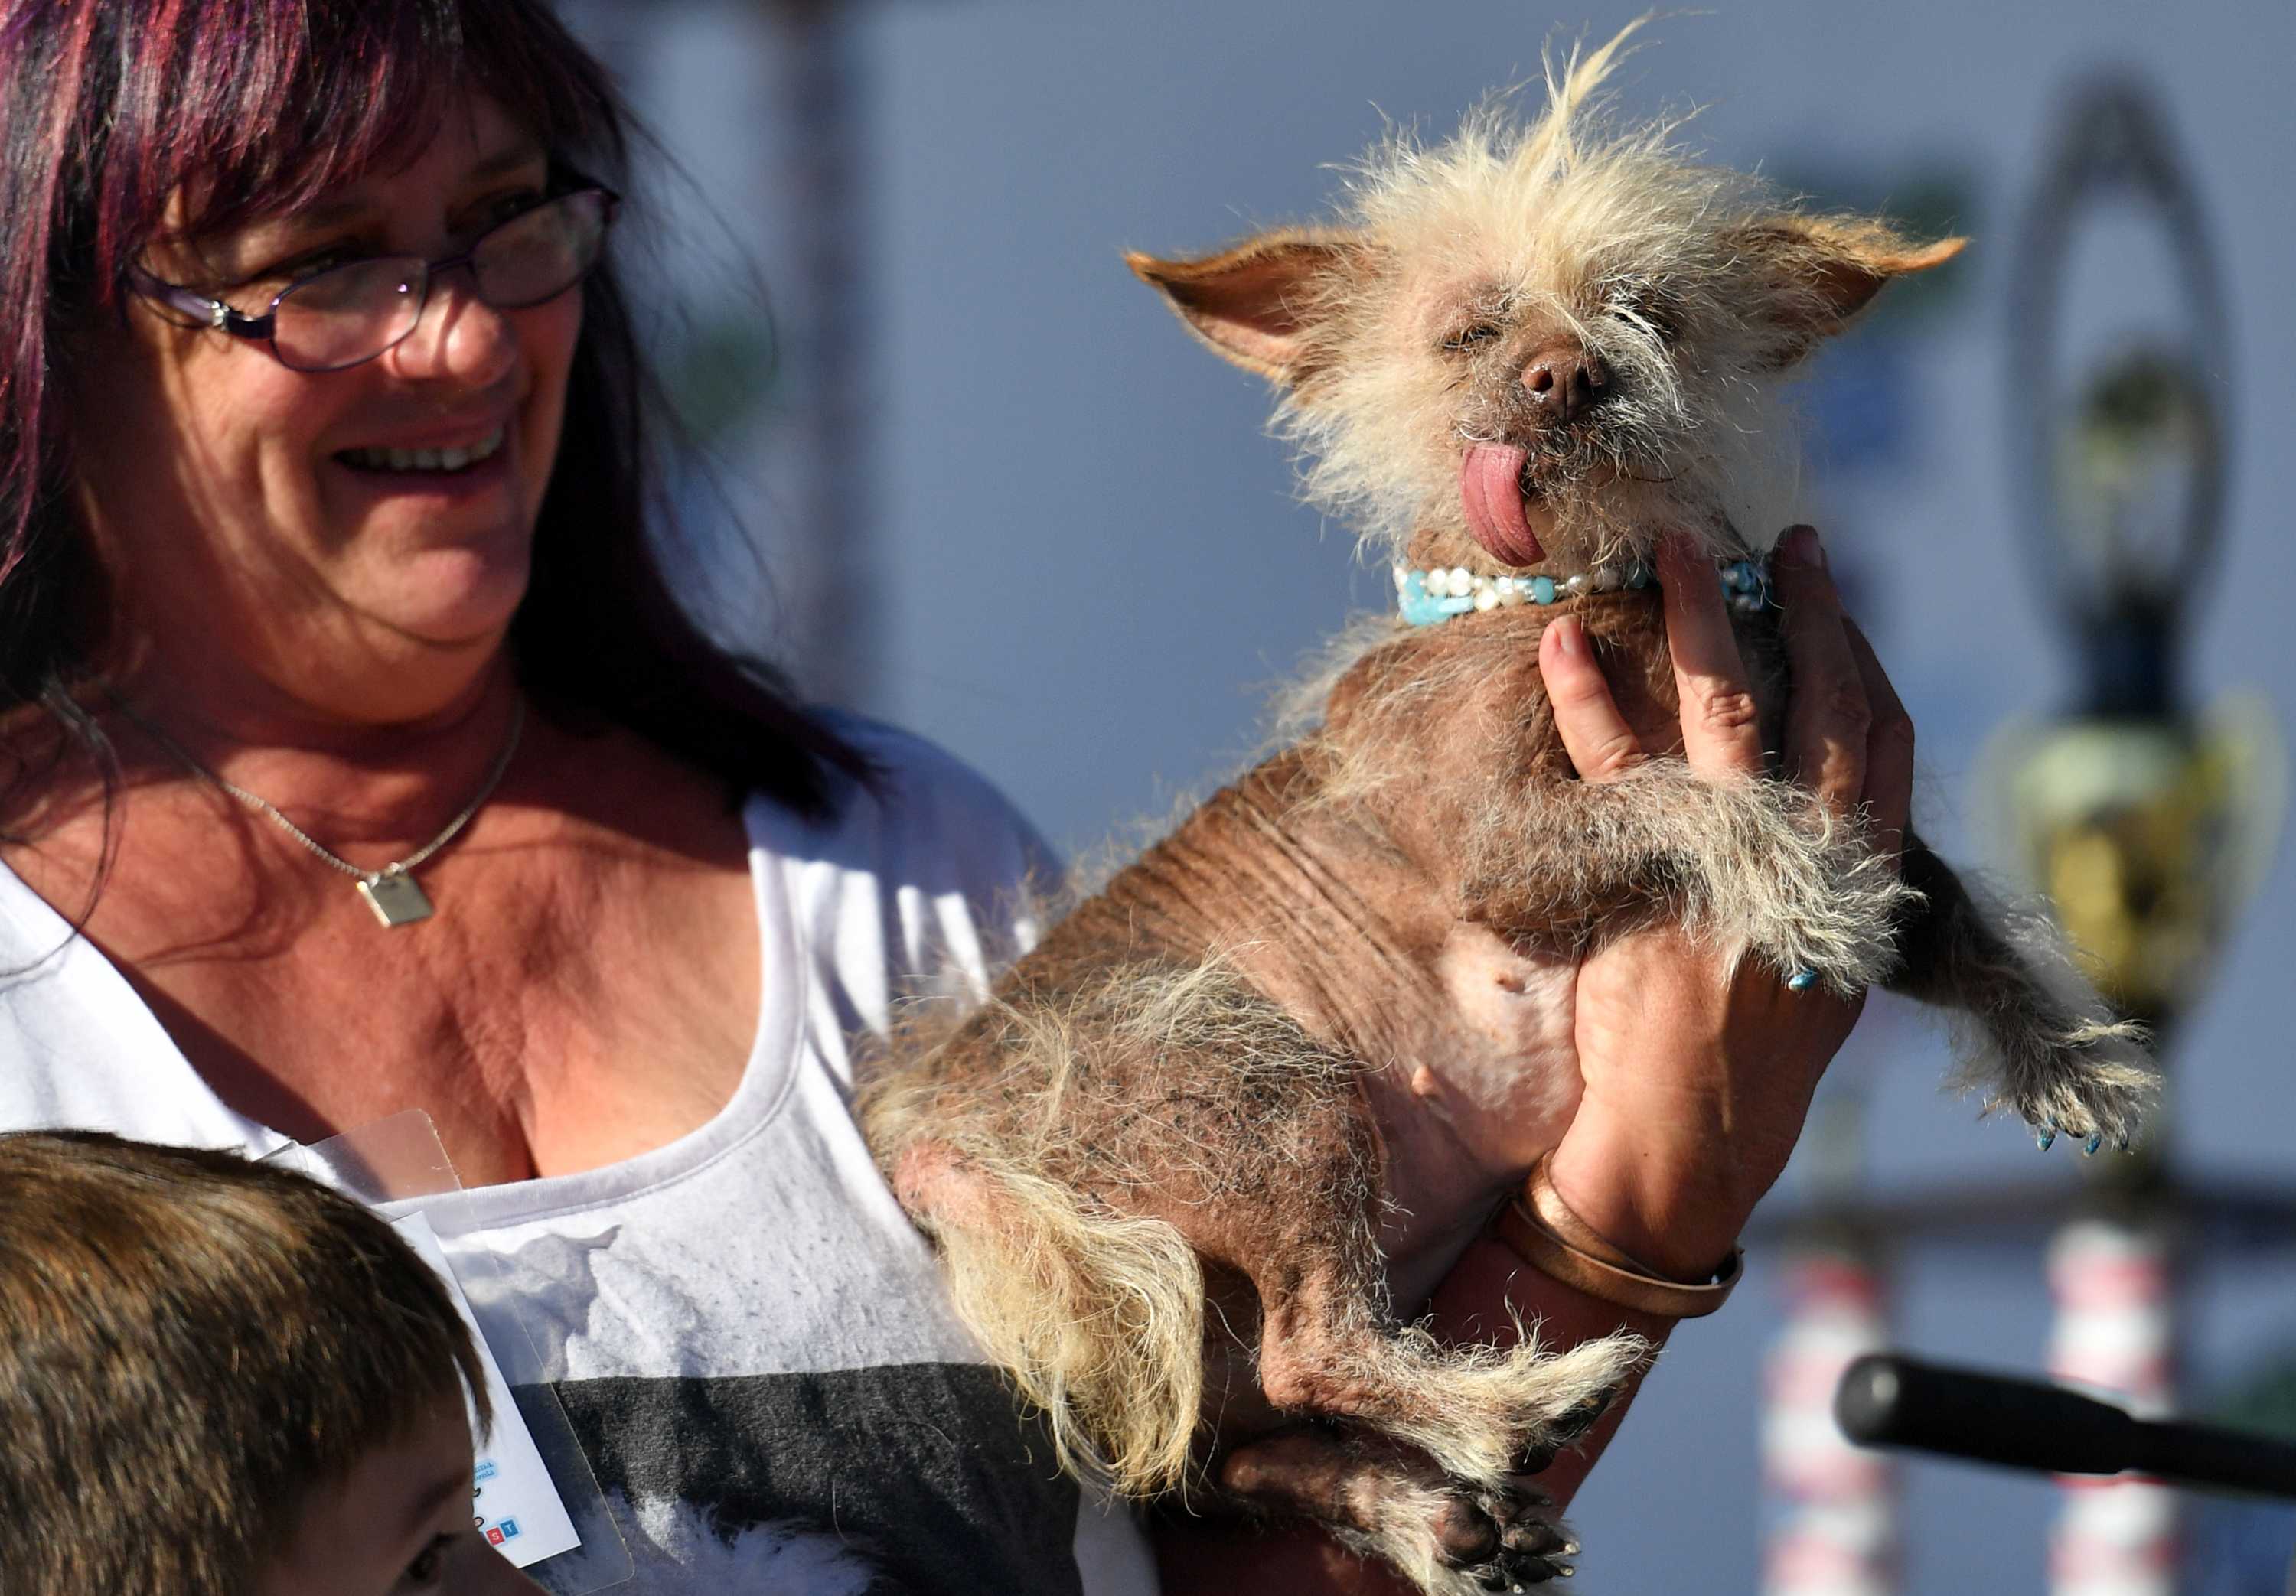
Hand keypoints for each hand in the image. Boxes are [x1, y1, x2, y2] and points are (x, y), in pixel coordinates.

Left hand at [1532, 527, 1914, 1278]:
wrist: (1686, 1146)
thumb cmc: (1746, 1058)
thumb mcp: (1821, 964)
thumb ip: (1820, 873)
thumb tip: (1798, 783)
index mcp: (1866, 881)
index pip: (1879, 737)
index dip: (1857, 651)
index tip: (1828, 588)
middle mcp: (1816, 865)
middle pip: (1822, 704)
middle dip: (1804, 609)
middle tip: (1780, 540)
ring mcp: (1737, 869)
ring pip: (1729, 713)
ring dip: (1702, 621)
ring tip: (1674, 549)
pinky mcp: (1654, 885)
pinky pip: (1614, 767)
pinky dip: (1584, 696)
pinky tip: (1561, 640)